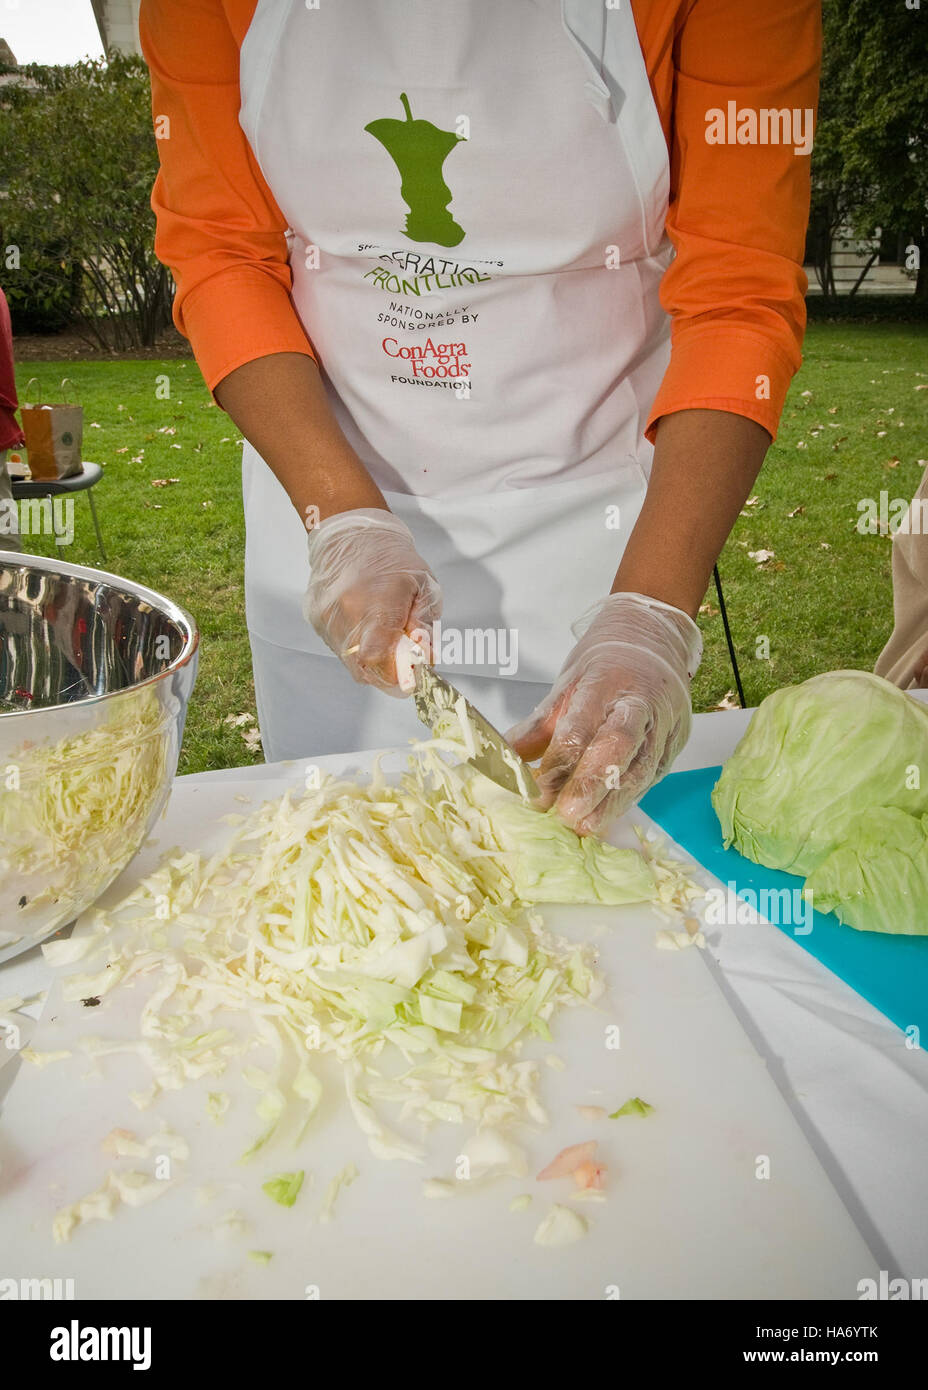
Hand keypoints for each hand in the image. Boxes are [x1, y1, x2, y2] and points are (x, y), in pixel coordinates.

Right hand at [304, 508, 441, 694]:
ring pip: (349, 660)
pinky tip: (362, 621)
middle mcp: (347, 615)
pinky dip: (353, 643)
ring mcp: (327, 618)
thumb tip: (426, 659)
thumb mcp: (422, 586)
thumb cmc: (391, 557)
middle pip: (363, 668)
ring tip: (380, 632)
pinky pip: (336, 645)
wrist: (350, 534)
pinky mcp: (316, 618)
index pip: (378, 661)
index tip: (408, 672)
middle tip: (399, 656)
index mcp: (378, 606)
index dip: (394, 675)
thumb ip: (424, 626)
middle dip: (384, 670)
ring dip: (368, 657)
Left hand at [506, 592, 701, 834]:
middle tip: (568, 815)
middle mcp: (640, 703)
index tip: (537, 791)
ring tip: (586, 827)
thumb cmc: (607, 666)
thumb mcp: (567, 685)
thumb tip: (505, 760)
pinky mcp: (674, 745)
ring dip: (612, 802)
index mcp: (606, 682)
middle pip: (618, 745)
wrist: (655, 644)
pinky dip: (628, 799)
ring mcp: (663, 725)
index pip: (581, 725)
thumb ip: (538, 726)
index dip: (559, 762)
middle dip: (592, 783)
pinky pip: (652, 776)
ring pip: (641, 767)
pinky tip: (606, 816)